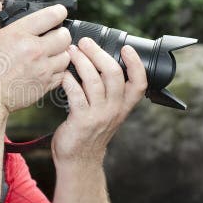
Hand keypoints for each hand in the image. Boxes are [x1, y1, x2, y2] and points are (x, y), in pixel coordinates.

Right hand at [0, 0, 71, 113]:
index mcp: (20, 34)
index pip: (53, 15)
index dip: (58, 11)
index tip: (57, 13)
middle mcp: (35, 50)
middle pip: (65, 36)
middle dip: (60, 33)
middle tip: (52, 35)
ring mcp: (42, 69)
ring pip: (67, 55)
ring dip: (60, 52)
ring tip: (49, 53)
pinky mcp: (45, 85)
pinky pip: (62, 73)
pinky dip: (57, 69)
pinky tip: (45, 67)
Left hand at [51, 37, 146, 165]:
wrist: (79, 160)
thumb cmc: (89, 131)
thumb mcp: (107, 111)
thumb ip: (107, 91)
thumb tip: (96, 61)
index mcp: (124, 106)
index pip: (140, 83)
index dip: (136, 64)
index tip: (126, 48)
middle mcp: (115, 109)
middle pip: (114, 74)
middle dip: (99, 53)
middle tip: (86, 42)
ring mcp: (99, 115)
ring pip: (94, 81)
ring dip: (82, 62)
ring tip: (71, 51)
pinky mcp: (82, 121)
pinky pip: (76, 95)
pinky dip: (69, 80)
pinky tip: (63, 74)